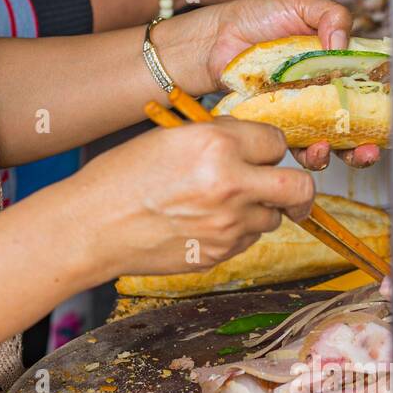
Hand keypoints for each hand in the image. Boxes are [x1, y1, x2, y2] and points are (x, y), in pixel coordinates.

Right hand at [75, 119, 314, 279]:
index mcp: (217, 145)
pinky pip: (247, 240)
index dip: (269, 147)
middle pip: (299, 188)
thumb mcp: (172, 138)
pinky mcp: (219, 254)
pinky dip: (236, 232)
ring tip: (221, 203)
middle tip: (288, 188)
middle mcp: (230, 185)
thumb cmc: (124, 177)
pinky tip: (204, 223)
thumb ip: (219, 139)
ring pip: (273, 218)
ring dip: (259, 210)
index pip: (277, 142)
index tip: (261, 153)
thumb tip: (254, 146)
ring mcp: (228, 226)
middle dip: (297, 188)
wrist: (94, 225)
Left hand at [157, 0, 382, 168]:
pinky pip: (299, 147)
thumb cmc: (256, 18)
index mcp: (336, 65)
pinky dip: (311, 153)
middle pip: (355, 125)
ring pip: (331, 142)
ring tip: (339, 150)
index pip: (367, 89)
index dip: (381, 106)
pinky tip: (315, 147)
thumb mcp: (300, 4)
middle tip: (370, 150)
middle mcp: (324, 93)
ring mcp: (303, 112)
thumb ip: (331, 16)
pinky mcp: (280, 127)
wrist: (217, 39)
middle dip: (366, 145)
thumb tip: (344, 44)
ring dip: (342, 155)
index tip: (389, 117)